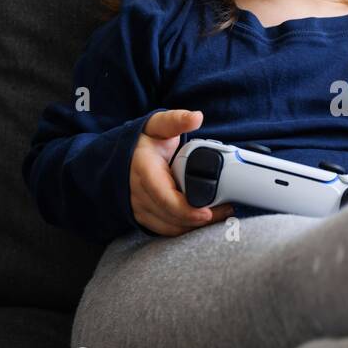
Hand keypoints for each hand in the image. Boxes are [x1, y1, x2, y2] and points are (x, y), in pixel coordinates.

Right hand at [130, 109, 233, 236]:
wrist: (120, 157)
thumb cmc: (141, 142)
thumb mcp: (157, 125)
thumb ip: (176, 120)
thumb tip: (196, 117)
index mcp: (143, 171)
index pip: (165, 198)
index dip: (187, 210)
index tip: (208, 213)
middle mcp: (138, 193)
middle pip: (172, 217)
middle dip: (200, 220)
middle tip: (226, 211)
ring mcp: (139, 208)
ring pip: (170, 227)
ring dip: (194, 226)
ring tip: (220, 215)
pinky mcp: (143, 217)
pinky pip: (165, 230)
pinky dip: (184, 229)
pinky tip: (202, 221)